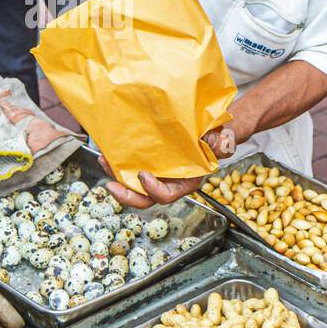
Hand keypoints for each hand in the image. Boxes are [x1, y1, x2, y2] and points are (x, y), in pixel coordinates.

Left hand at [98, 121, 239, 207]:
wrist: (208, 129)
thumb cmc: (215, 137)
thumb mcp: (222, 139)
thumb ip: (222, 144)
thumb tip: (220, 144)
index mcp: (186, 182)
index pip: (168, 195)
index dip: (154, 190)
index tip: (143, 175)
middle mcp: (168, 182)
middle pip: (145, 198)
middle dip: (126, 195)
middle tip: (111, 185)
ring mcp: (157, 174)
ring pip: (133, 185)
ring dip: (116, 177)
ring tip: (104, 161)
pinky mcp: (147, 163)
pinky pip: (130, 169)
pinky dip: (117, 164)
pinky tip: (109, 153)